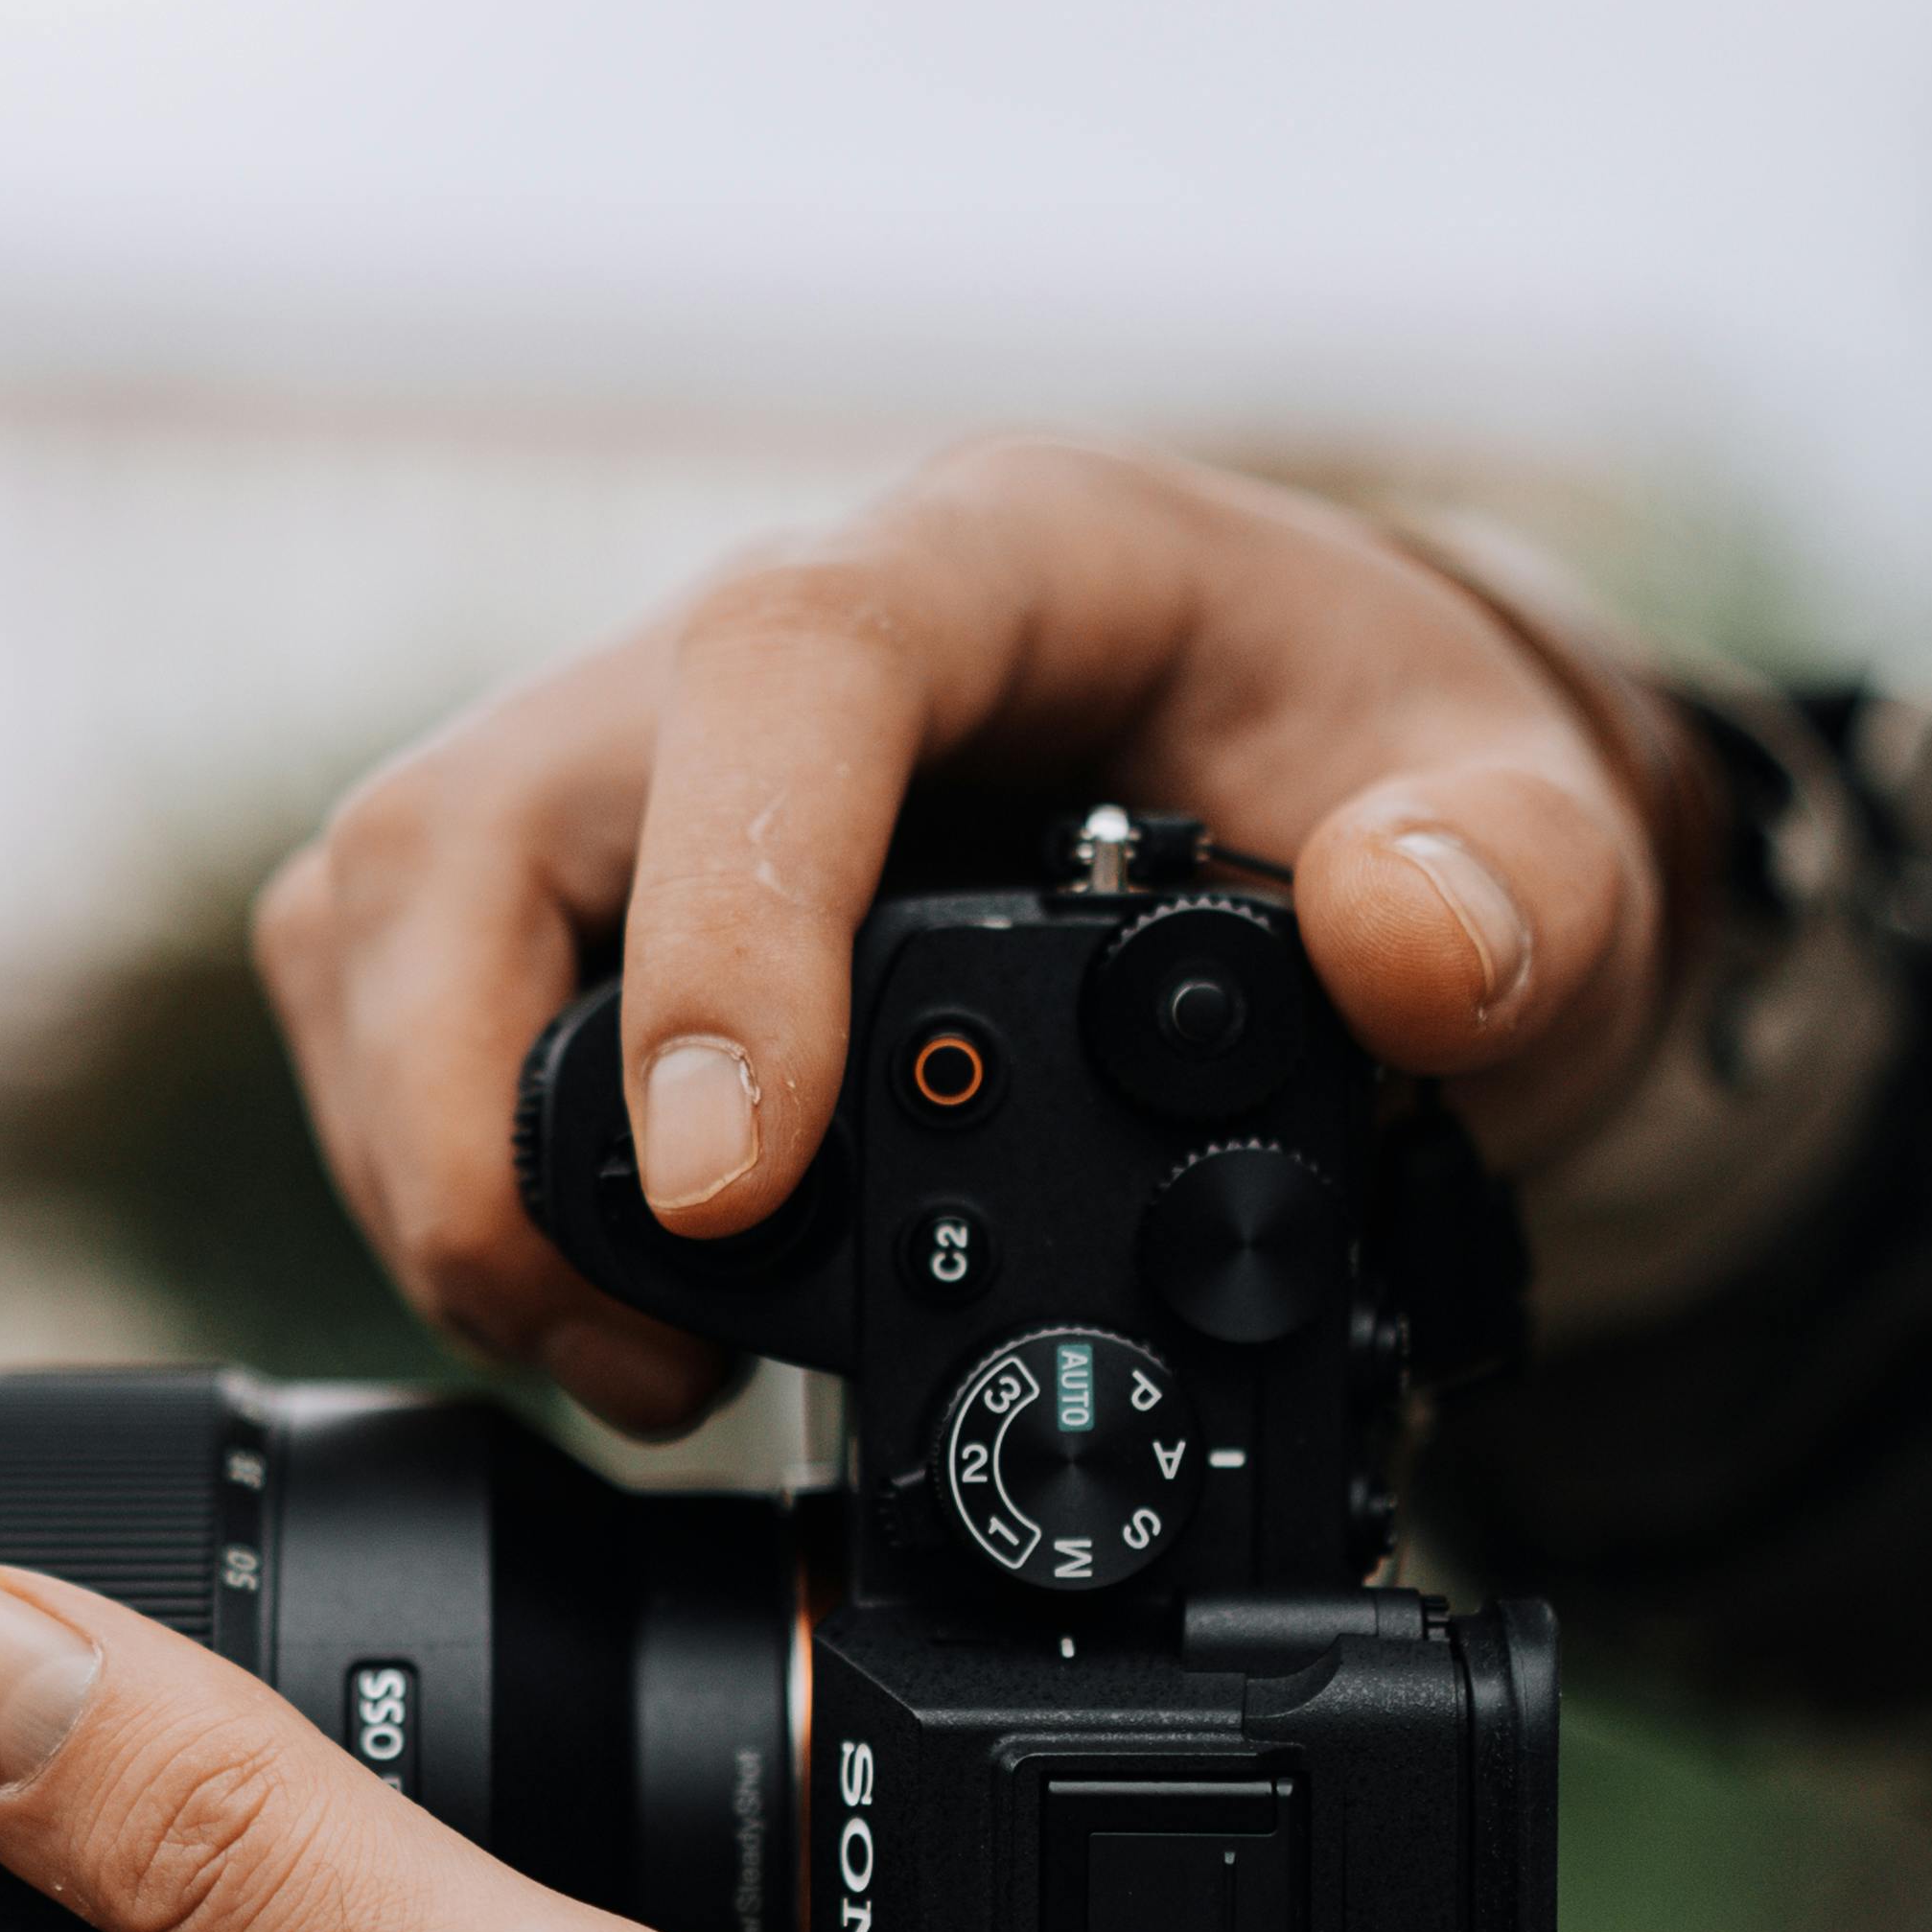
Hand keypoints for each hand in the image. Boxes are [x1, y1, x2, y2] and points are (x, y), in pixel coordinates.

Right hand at [252, 437, 1696, 1431]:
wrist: (1364, 802)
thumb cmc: (1410, 789)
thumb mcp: (1542, 830)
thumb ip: (1519, 888)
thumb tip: (1410, 942)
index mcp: (996, 567)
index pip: (784, 671)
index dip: (719, 920)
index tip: (730, 1184)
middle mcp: (771, 639)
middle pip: (479, 819)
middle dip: (485, 1119)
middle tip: (642, 1357)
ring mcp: (642, 753)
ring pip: (389, 911)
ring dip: (434, 1162)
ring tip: (625, 1364)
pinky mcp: (579, 875)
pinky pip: (394, 987)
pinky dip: (437, 1162)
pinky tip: (579, 1303)